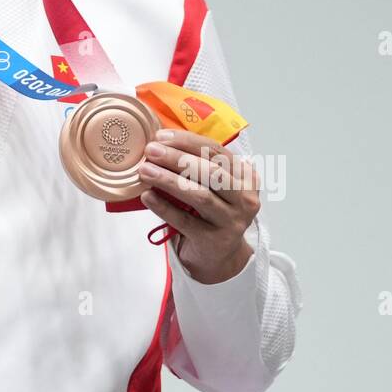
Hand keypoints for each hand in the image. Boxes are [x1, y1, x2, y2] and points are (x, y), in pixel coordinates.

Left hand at [138, 128, 258, 283]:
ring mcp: (233, 221)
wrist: (218, 255)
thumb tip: (159, 142)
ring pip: (200, 195)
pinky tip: (148, 196)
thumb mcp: (212, 185)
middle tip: (150, 151)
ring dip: (169, 180)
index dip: (187, 141)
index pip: (216, 151)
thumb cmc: (210, 212)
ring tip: (145, 171)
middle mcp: (245, 198)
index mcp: (245, 176)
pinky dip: (164, 207)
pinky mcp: (216, 241)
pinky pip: (186, 220)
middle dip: (177, 158)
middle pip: (211, 172)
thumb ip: (195, 164)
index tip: (161, 137)